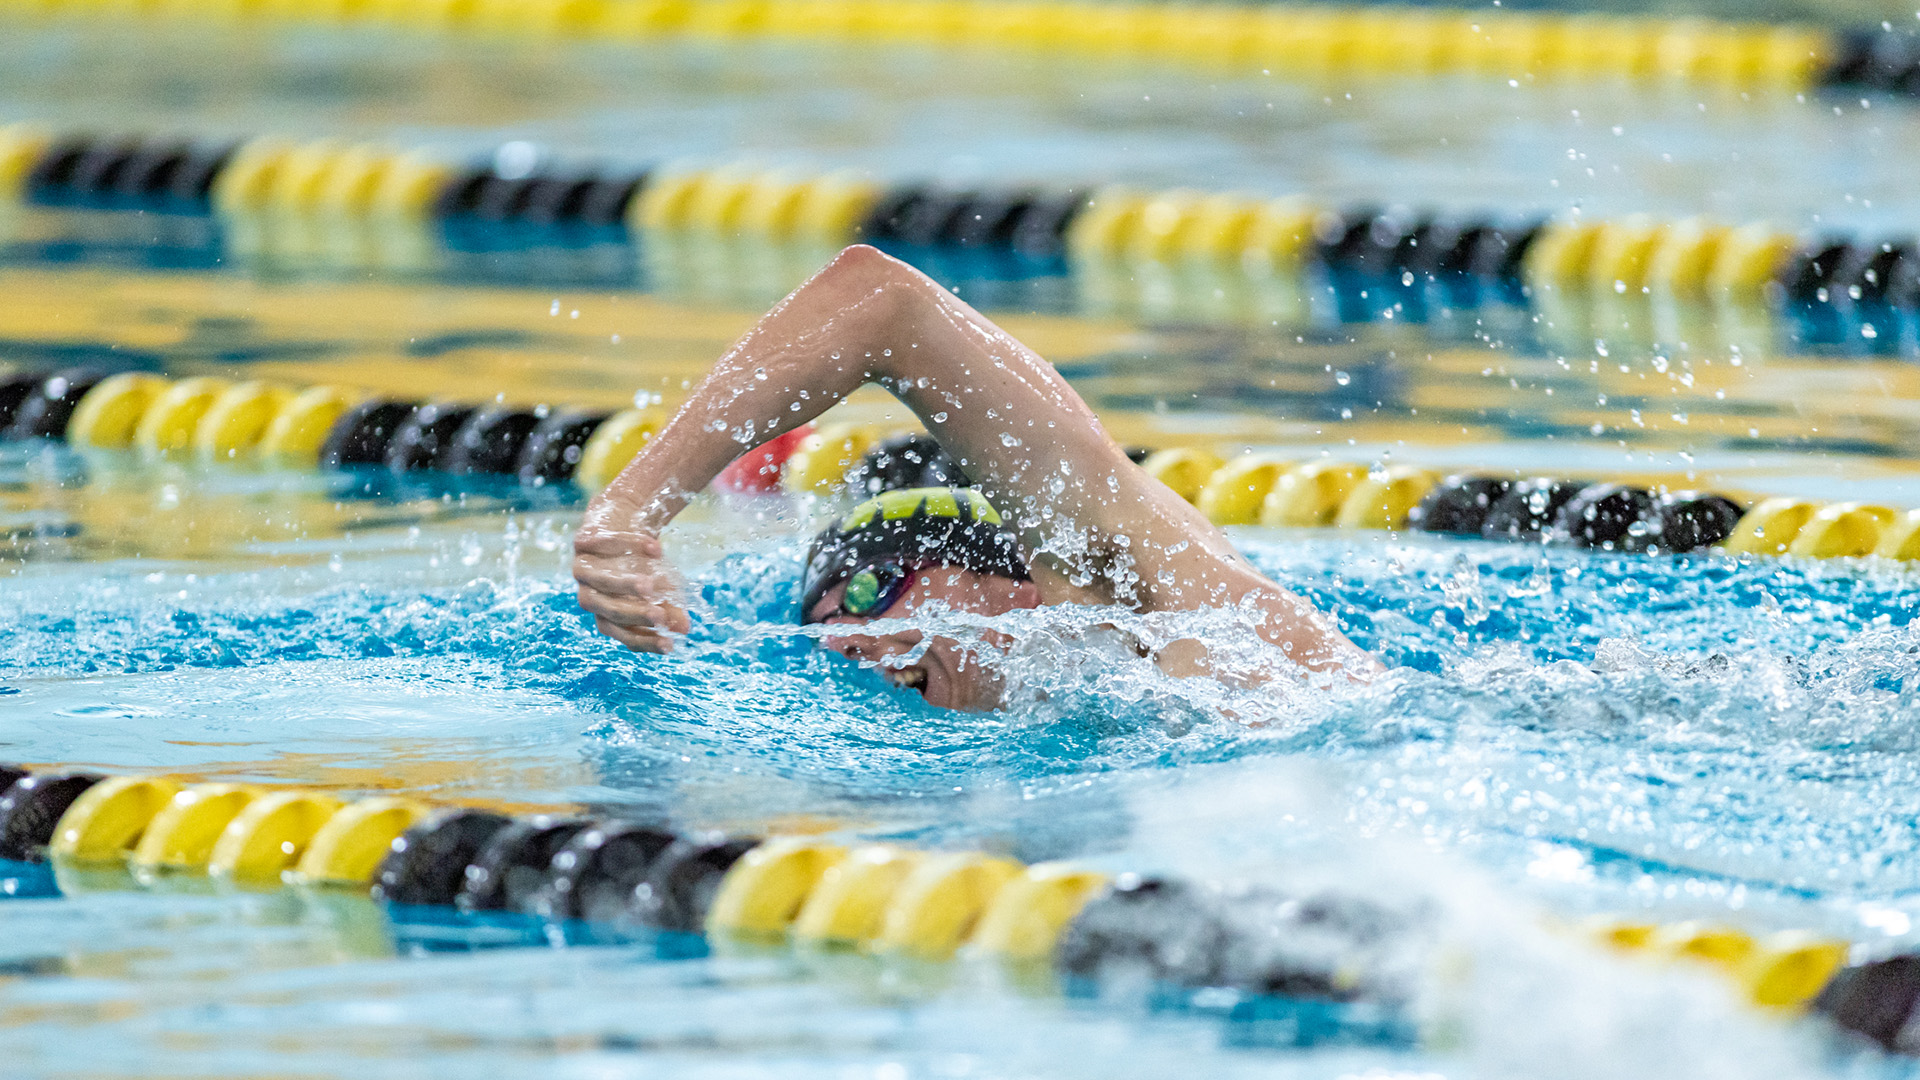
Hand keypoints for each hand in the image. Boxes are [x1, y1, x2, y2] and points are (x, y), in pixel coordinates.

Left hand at [572, 516, 690, 653]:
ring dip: (625, 584)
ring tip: (651, 585)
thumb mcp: (655, 586)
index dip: (644, 640)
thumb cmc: (638, 560)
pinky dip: (629, 546)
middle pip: (608, 611)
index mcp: (605, 611)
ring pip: (600, 581)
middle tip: (660, 616)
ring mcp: (582, 568)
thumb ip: (666, 607)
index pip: (622, 632)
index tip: (669, 645)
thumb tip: (685, 628)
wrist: (619, 520)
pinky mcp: (582, 541)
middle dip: (635, 614)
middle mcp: (590, 594)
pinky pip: (603, 545)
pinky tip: (655, 548)